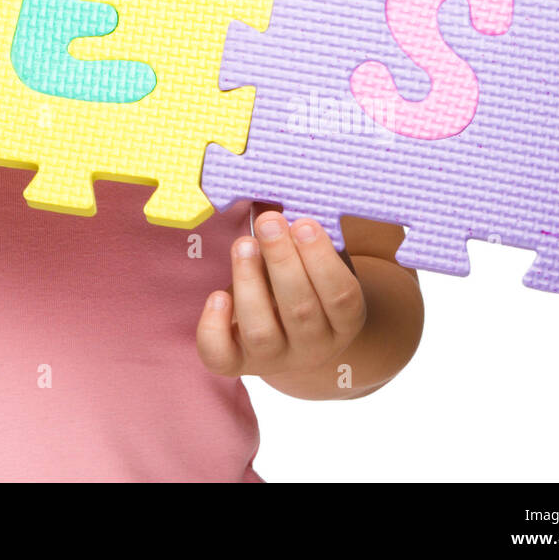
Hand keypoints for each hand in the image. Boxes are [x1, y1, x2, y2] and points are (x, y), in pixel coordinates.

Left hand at [197, 211, 366, 380]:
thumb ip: (303, 236)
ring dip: (249, 283)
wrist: (286, 333)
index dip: (322, 260)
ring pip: (261, 332)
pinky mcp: (238, 363)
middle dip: (282, 262)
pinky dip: (215, 327)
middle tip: (268, 223)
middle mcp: (313, 346)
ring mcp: (275, 358)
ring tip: (243, 244)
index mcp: (343, 320)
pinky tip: (217, 296)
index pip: (340, 296)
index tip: (303, 223)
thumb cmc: (302, 281)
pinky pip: (222, 356)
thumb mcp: (314, 260)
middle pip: (300, 311)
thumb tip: (278, 197)